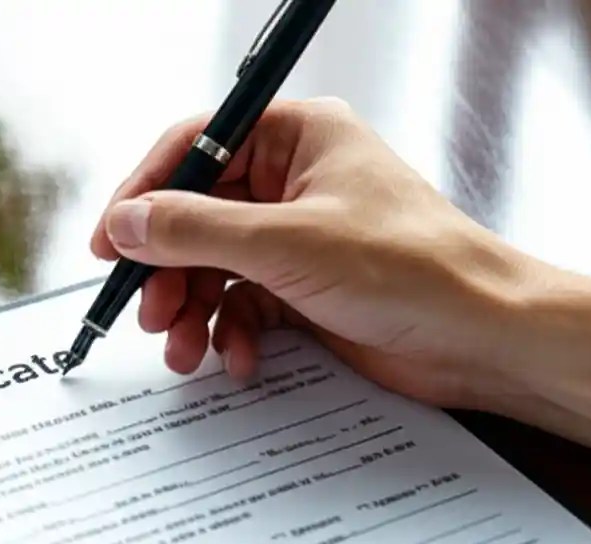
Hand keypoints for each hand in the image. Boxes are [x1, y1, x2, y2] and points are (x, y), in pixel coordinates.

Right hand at [90, 97, 590, 425]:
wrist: (480, 338)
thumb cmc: (411, 268)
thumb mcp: (283, 244)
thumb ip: (193, 230)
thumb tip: (126, 222)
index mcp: (296, 138)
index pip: (194, 148)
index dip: (144, 194)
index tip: (110, 242)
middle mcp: (292, 182)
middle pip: (195, 218)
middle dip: (168, 272)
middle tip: (148, 312)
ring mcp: (296, 238)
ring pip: (212, 269)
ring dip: (192, 312)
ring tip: (183, 350)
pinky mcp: (302, 289)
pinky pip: (241, 305)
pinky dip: (231, 334)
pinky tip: (239, 358)